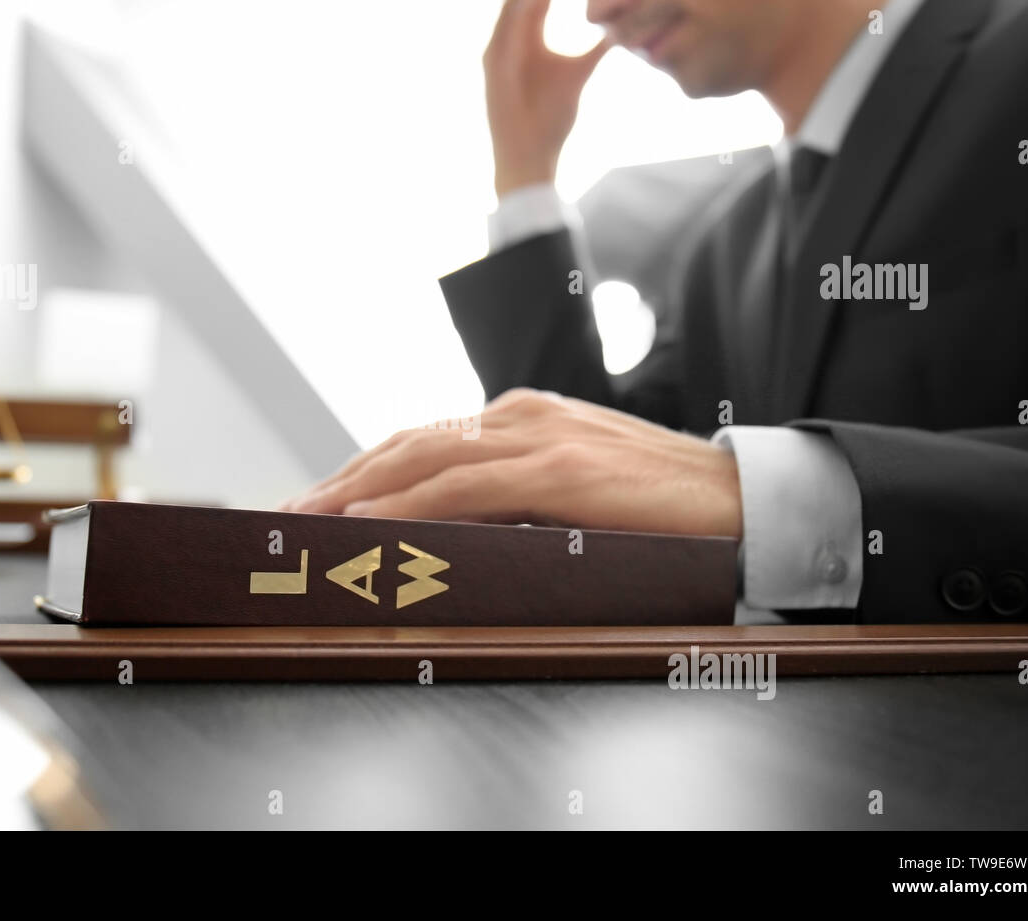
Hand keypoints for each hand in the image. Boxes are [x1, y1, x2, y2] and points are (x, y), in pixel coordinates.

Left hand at [280, 388, 743, 537]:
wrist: (743, 498)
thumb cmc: (658, 502)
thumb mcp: (572, 492)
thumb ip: (512, 499)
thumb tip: (447, 535)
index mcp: (520, 417)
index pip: (421, 441)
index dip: (360, 470)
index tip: (316, 501)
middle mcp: (519, 415)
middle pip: (405, 444)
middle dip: (338, 479)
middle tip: (284, 514)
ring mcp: (539, 436)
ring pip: (422, 458)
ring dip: (354, 490)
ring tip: (304, 520)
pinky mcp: (560, 469)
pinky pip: (465, 487)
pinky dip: (407, 504)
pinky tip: (367, 522)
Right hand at [486, 0, 610, 197]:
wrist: (528, 158)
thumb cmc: (550, 121)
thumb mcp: (578, 75)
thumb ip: (595, 50)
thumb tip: (620, 31)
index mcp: (527, 35)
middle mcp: (508, 36)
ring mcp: (497, 48)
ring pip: (514, 1)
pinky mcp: (493, 63)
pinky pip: (507, 24)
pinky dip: (521, 6)